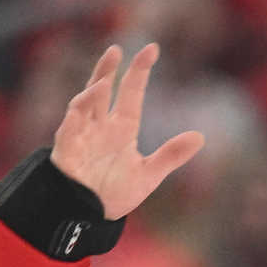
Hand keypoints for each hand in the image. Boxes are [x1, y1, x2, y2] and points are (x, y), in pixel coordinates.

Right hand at [50, 44, 204, 220]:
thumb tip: (200, 136)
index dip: (139, 72)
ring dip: (91, 93)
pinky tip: (79, 111)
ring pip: (83, 106)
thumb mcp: (149, 175)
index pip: (131, 93)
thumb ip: (171, 155)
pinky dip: (73, 120)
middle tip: (117, 50)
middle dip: (107, 70)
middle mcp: (100, 127)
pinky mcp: (66, 153)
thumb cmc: (114, 193)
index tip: (151, 49)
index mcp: (122, 128)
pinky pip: (67, 132)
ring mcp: (81, 137)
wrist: (89, 217)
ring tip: (104, 83)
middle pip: (102, 90)